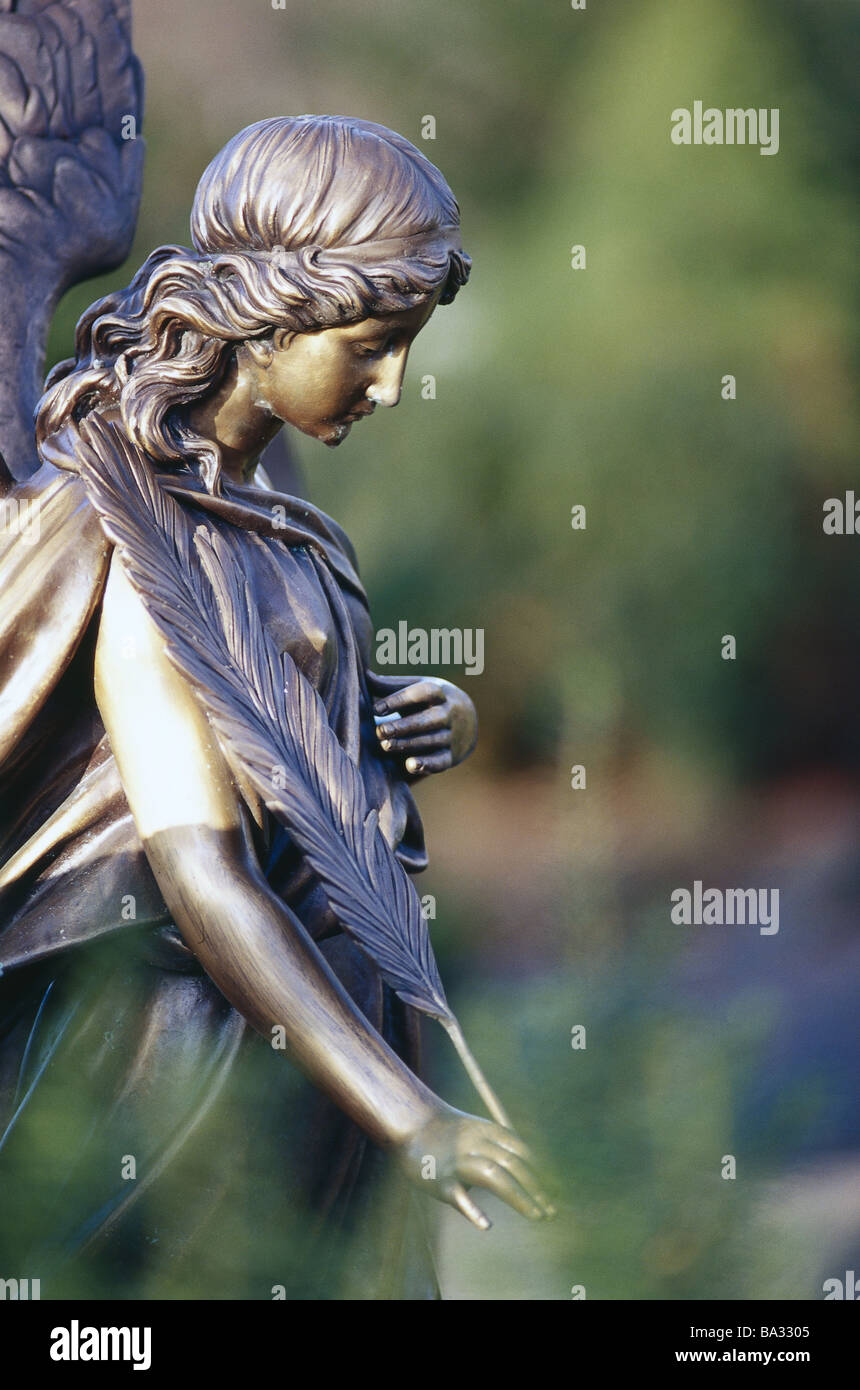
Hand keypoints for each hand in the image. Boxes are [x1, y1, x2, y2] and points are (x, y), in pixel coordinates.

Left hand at [374, 678, 477, 774]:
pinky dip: (427, 764)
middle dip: (403, 726)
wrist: (468, 719)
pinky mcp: (452, 756)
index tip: (376, 708)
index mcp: (440, 692)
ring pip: (431, 741)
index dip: (399, 700)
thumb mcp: (417, 688)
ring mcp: (453, 735)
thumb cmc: (430, 700)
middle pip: (428, 720)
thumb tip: (362, 674)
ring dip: (408, 744)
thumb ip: (391, 686)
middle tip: (379, 731)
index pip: (422, 693)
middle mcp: (449, 713)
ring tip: (385, 745)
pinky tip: (409, 765)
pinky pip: (441, 761)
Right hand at [397, 1105, 554, 1229]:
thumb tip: (531, 1168)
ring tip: (537, 1216)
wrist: (411, 1123)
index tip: (555, 1192)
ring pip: (493, 1176)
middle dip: (536, 1188)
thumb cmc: (449, 1132)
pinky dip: (472, 1210)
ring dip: (518, 1197)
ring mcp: (457, 1162)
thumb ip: (500, 1147)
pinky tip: (486, 1224)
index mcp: (487, 1131)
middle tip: (552, 1212)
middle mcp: (475, 1143)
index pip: (521, 1152)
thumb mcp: (478, 1131)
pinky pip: (458, 1196)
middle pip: (512, 1164)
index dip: (541, 1173)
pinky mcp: (440, 1181)